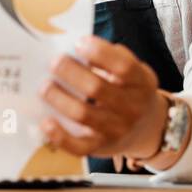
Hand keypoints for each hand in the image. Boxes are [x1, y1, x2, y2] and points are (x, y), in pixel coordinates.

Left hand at [38, 35, 166, 159]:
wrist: (147, 128)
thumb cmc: (129, 90)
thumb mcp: (132, 71)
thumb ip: (110, 58)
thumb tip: (74, 49)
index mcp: (141, 83)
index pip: (124, 67)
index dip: (100, 53)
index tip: (79, 43)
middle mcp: (132, 108)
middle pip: (97, 88)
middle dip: (71, 72)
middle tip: (54, 62)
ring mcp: (117, 130)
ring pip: (83, 114)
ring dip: (59, 98)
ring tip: (45, 86)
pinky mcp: (100, 148)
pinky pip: (78, 147)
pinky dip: (59, 136)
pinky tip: (45, 122)